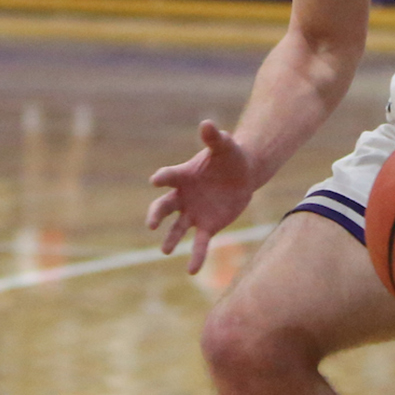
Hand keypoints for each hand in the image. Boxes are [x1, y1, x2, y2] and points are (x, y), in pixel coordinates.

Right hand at [147, 120, 257, 273]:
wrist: (243, 174)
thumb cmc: (229, 156)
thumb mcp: (225, 145)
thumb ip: (214, 137)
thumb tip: (207, 124)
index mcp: (183, 176)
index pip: (168, 177)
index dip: (162, 178)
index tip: (156, 180)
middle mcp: (183, 197)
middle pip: (164, 207)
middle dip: (157, 215)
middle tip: (151, 224)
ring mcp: (193, 213)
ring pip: (177, 229)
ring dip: (171, 239)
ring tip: (166, 250)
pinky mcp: (207, 226)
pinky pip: (199, 243)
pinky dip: (196, 256)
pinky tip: (191, 271)